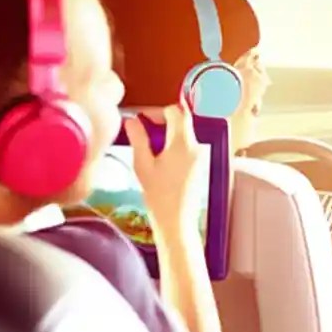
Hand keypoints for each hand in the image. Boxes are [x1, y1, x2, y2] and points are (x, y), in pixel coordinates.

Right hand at [125, 101, 205, 237]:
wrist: (176, 220)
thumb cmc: (159, 196)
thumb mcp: (143, 164)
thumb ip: (138, 138)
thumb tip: (132, 121)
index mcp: (183, 142)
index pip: (176, 111)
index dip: (158, 111)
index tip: (143, 119)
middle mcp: (196, 146)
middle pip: (182, 120)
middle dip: (162, 119)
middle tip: (144, 128)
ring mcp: (199, 155)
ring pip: (184, 132)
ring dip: (167, 132)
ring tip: (149, 144)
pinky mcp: (198, 165)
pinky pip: (187, 145)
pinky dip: (173, 143)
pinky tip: (159, 157)